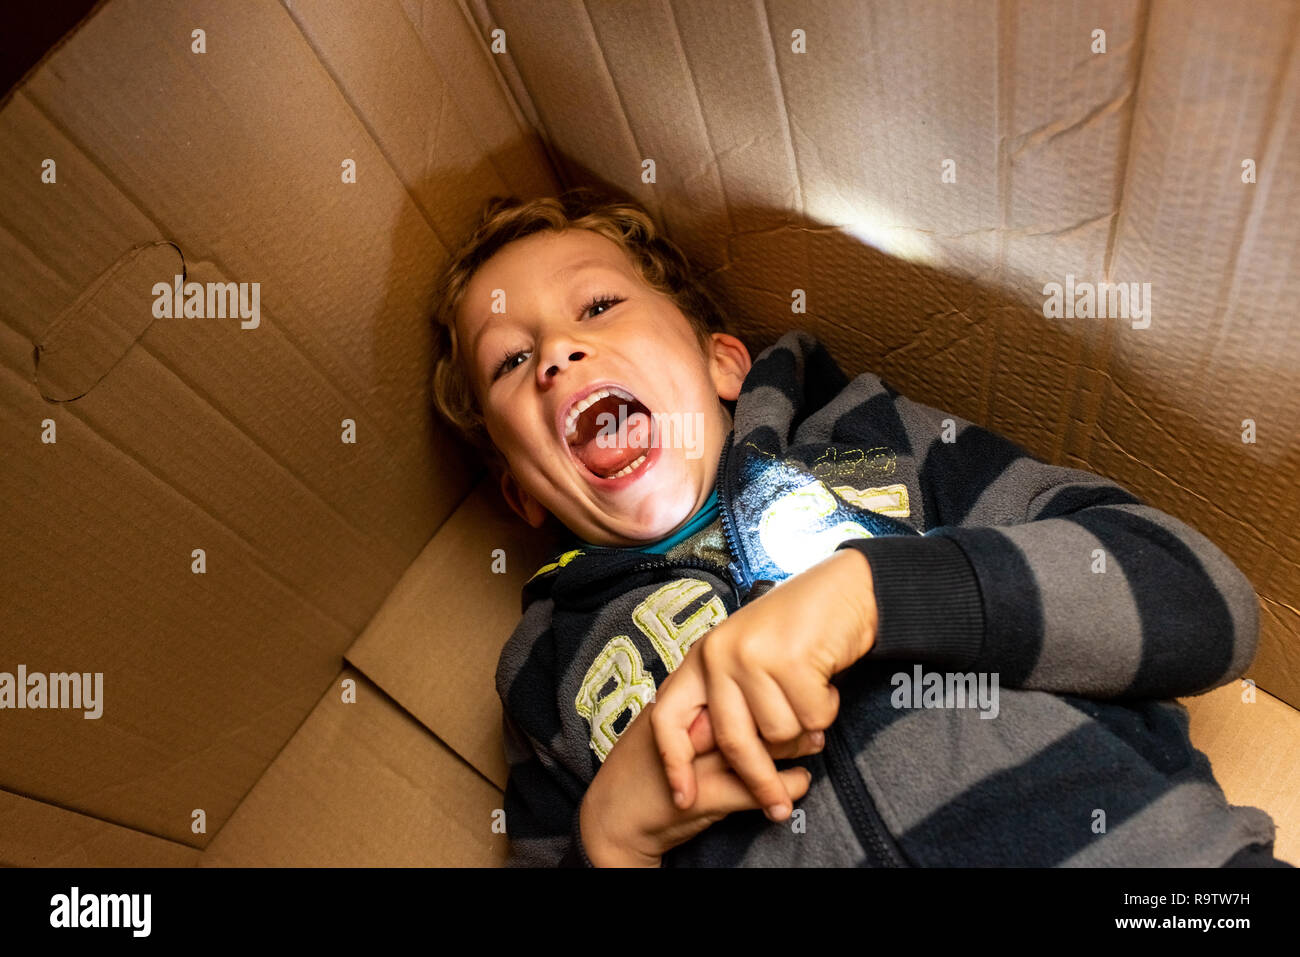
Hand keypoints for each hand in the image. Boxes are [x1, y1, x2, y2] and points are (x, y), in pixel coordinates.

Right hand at [579, 701, 822, 866]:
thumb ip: (710, 709)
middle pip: (754, 709)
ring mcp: (697, 758)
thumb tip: (764, 690)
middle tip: (818, 721)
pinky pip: (757, 787)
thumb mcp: (677, 729)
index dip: (776, 682)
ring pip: (761, 746)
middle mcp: (691, 721)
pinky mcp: (704, 794)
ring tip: (812, 748)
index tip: (802, 685)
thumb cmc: (646, 770)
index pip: (738, 678)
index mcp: (682, 697)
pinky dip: (786, 787)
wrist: (613, 818)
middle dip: (792, 715)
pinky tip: (797, 786)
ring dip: (794, 749)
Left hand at [650, 547, 877, 821]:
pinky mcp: (790, 659)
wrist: (845, 587)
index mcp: (703, 656)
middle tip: (779, 806)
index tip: (684, 798)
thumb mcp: (749, 658)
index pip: (668, 717)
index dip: (673, 763)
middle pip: (732, 741)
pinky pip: (811, 716)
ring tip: (811, 694)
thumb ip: (731, 699)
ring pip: (779, 733)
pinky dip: (826, 707)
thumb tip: (721, 759)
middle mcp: (719, 654)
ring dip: (805, 726)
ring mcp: (753, 656)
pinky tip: (825, 679)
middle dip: (759, 779)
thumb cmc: (799, 628)